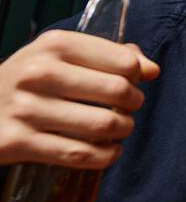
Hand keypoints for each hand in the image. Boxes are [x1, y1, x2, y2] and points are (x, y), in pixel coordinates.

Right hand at [0, 29, 158, 169]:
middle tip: (129, 108)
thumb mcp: (56, 55)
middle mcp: (38, 73)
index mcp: (54, 45)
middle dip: (134, 103)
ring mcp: (27, 109)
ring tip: (118, 128)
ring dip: (122, 130)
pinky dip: (105, 156)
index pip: (123, 61)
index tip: (136, 81)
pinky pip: (80, 154)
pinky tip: (109, 150)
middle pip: (118, 91)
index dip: (139, 74)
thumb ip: (104, 55)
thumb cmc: (27, 81)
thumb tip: (149, 68)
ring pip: (103, 125)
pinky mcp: (19, 142)